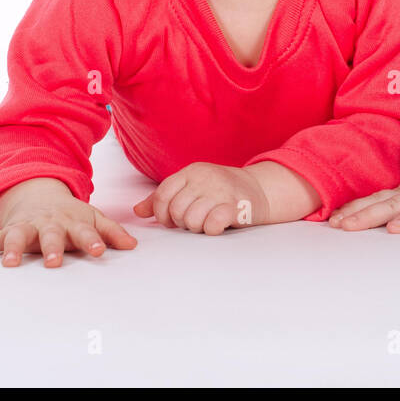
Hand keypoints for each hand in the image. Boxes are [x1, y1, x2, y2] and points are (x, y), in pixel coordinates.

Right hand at [0, 177, 136, 267]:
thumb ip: (112, 232)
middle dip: (52, 247)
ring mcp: (27, 227)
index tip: (100, 251)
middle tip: (54, 261)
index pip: (85, 233)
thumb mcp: (93, 218)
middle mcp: (48, 224)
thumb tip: (133, 245)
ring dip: (14, 249)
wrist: (40, 195)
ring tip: (11, 263)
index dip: (93, 241)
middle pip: (51, 235)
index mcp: (72, 222)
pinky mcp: (8, 231)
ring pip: (19, 237)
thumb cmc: (70, 214)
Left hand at [133, 162, 270, 233]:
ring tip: (207, 222)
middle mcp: (205, 178)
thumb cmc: (222, 190)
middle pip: (176, 209)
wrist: (261, 189)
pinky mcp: (236, 205)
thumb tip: (138, 210)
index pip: (163, 194)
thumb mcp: (193, 186)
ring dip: (197, 227)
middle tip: (194, 220)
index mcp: (192, 171)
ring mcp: (221, 191)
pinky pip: (213, 223)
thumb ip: (164, 197)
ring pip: (192, 219)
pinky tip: (218, 225)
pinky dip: (212, 229)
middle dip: (182, 222)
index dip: (161, 213)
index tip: (171, 220)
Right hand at [326, 164, 399, 232]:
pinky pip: (372, 200)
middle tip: (348, 227)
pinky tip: (335, 217)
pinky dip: (353, 207)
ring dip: (356, 212)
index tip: (394, 227)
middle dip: (369, 216)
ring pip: (377, 201)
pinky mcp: (396, 195)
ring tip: (336, 224)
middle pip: (392, 205)